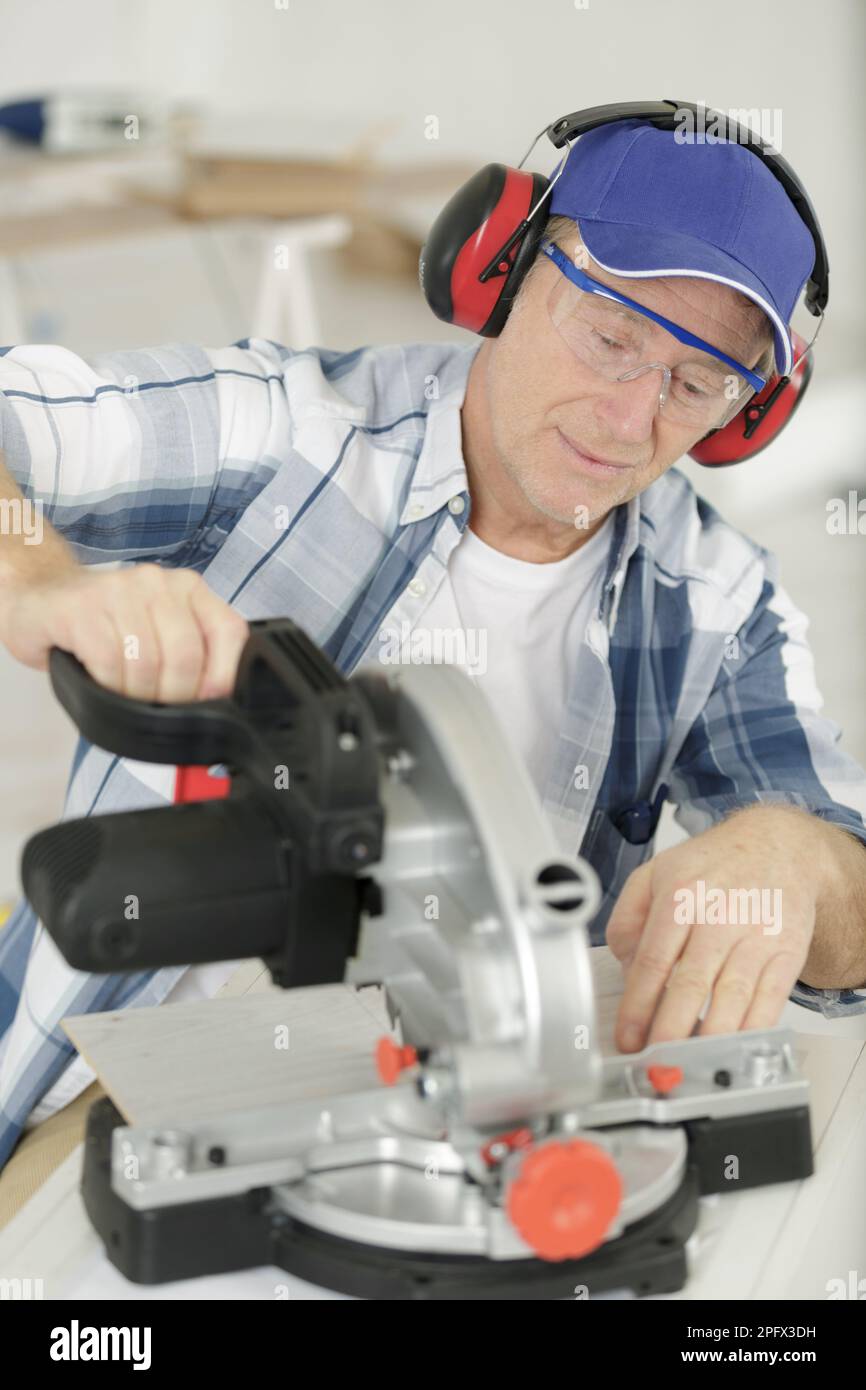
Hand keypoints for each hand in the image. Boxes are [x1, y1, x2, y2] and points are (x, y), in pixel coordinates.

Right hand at [0, 563, 248, 702]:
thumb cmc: (106, 625)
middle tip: (157, 709)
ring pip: (148, 662)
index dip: (222, 677)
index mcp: (188, 588)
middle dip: (175, 698)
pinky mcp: (80, 607)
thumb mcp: (159, 633)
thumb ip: (193, 655)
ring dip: (137, 696)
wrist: (41, 598)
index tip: (209, 705)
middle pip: (186, 655)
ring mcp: (118, 590)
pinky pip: (110, 661)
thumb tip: (219, 702)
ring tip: (125, 696)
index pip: (229, 632)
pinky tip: (101, 683)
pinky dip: (110, 686)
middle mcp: (157, 582)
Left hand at [606, 808, 818, 1051]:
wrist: (780, 846)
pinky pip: (770, 1000)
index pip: (653, 961)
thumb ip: (628, 917)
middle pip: (691, 985)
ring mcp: (756, 936)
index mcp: (680, 897)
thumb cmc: (714, 865)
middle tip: (656, 1062)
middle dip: (670, 1030)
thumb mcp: (655, 873)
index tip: (628, 1037)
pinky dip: (752, 1030)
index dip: (637, 1006)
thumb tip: (626, 967)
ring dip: (709, 1038)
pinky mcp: (786, 952)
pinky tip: (734, 1047)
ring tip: (689, 1064)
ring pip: (732, 998)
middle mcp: (719, 917)